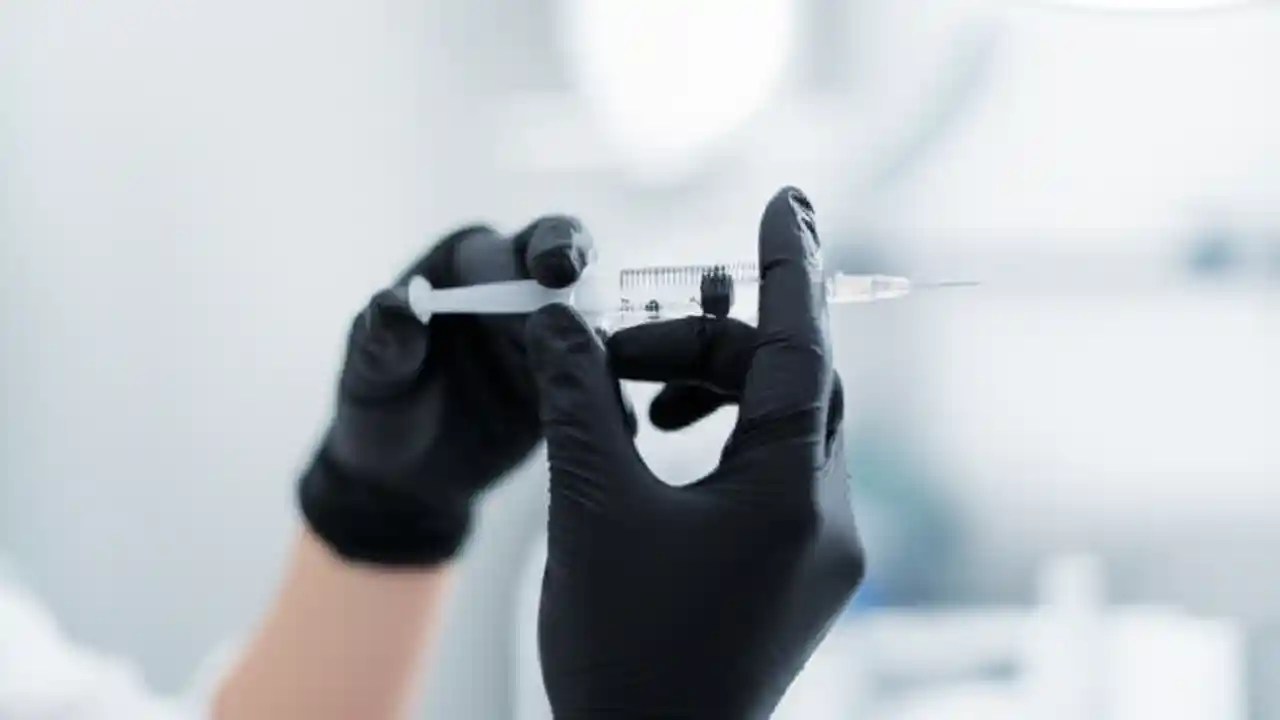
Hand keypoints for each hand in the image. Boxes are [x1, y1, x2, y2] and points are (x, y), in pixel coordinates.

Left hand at [299, 217, 592, 565]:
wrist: (405, 479)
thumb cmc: (379, 413)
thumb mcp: (369, 380)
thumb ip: (382, 342)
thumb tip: (393, 305)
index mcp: (470, 267)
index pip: (516, 244)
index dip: (546, 248)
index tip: (554, 272)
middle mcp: (518, 292)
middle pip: (574, 273)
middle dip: (590, 291)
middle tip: (592, 315)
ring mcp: (551, 339)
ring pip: (596, 327)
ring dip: (607, 347)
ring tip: (603, 382)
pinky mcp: (573, 385)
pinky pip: (603, 384)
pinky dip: (614, 399)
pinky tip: (618, 423)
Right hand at [527, 188, 863, 717]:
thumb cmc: (618, 651)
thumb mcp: (591, 508)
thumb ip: (578, 400)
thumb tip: (558, 323)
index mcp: (789, 495)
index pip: (800, 348)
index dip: (788, 264)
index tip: (785, 198)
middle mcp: (825, 517)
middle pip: (784, 384)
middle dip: (702, 346)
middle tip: (612, 350)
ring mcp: (818, 551)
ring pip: (778, 428)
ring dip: (704, 395)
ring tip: (627, 402)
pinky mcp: (796, 575)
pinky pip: (771, 474)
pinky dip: (717, 444)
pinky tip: (657, 452)